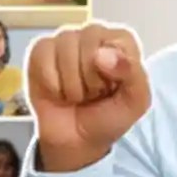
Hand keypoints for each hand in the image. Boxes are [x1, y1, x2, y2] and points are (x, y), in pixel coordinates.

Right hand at [27, 23, 150, 171]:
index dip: (115, 69)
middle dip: (91, 79)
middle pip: (89, 42)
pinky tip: (58, 91)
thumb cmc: (108, 117)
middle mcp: (93, 35)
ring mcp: (66, 40)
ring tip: (77, 94)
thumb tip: (103, 53)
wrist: (76, 142)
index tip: (113, 87)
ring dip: (72, 85)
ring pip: (66, 50)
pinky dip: (52, 84)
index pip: (119, 39)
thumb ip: (132, 74)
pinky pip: (43, 57)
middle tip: (93, 93)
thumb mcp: (135, 103)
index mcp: (121, 41)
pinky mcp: (41, 51)